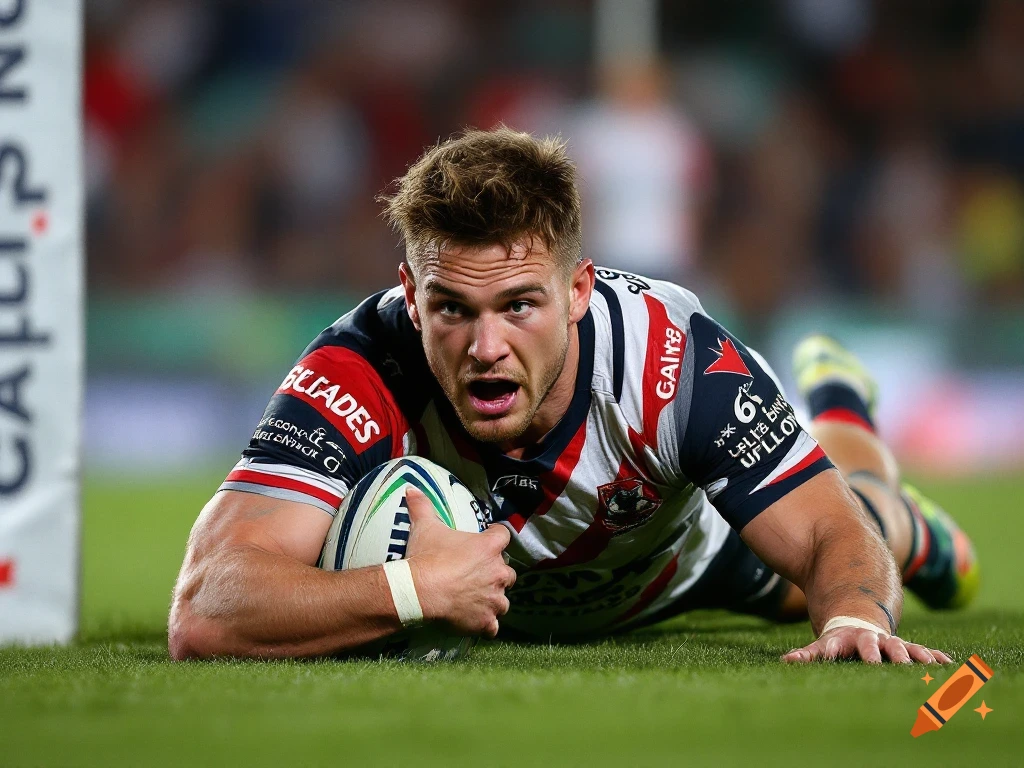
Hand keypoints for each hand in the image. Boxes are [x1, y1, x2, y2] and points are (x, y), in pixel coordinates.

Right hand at [404, 488, 515, 637]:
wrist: (419, 592)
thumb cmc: (426, 557)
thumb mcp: (424, 526)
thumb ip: (422, 506)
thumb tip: (411, 489)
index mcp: (489, 547)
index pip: (504, 536)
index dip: (495, 537)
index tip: (486, 539)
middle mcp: (498, 572)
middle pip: (508, 572)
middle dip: (496, 573)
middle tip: (477, 575)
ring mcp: (494, 599)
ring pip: (503, 601)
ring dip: (493, 600)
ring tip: (477, 600)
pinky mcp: (486, 621)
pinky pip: (493, 626)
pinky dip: (486, 625)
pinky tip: (475, 622)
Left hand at [781, 626, 953, 663]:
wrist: (859, 621)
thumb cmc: (839, 641)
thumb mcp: (824, 645)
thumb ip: (808, 654)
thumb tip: (787, 661)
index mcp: (851, 639)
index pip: (850, 646)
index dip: (851, 652)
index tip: (851, 659)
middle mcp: (873, 639)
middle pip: (880, 646)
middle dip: (885, 655)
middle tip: (892, 665)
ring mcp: (891, 642)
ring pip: (905, 648)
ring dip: (915, 657)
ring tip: (927, 666)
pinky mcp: (907, 647)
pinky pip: (922, 651)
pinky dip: (933, 657)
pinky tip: (948, 665)